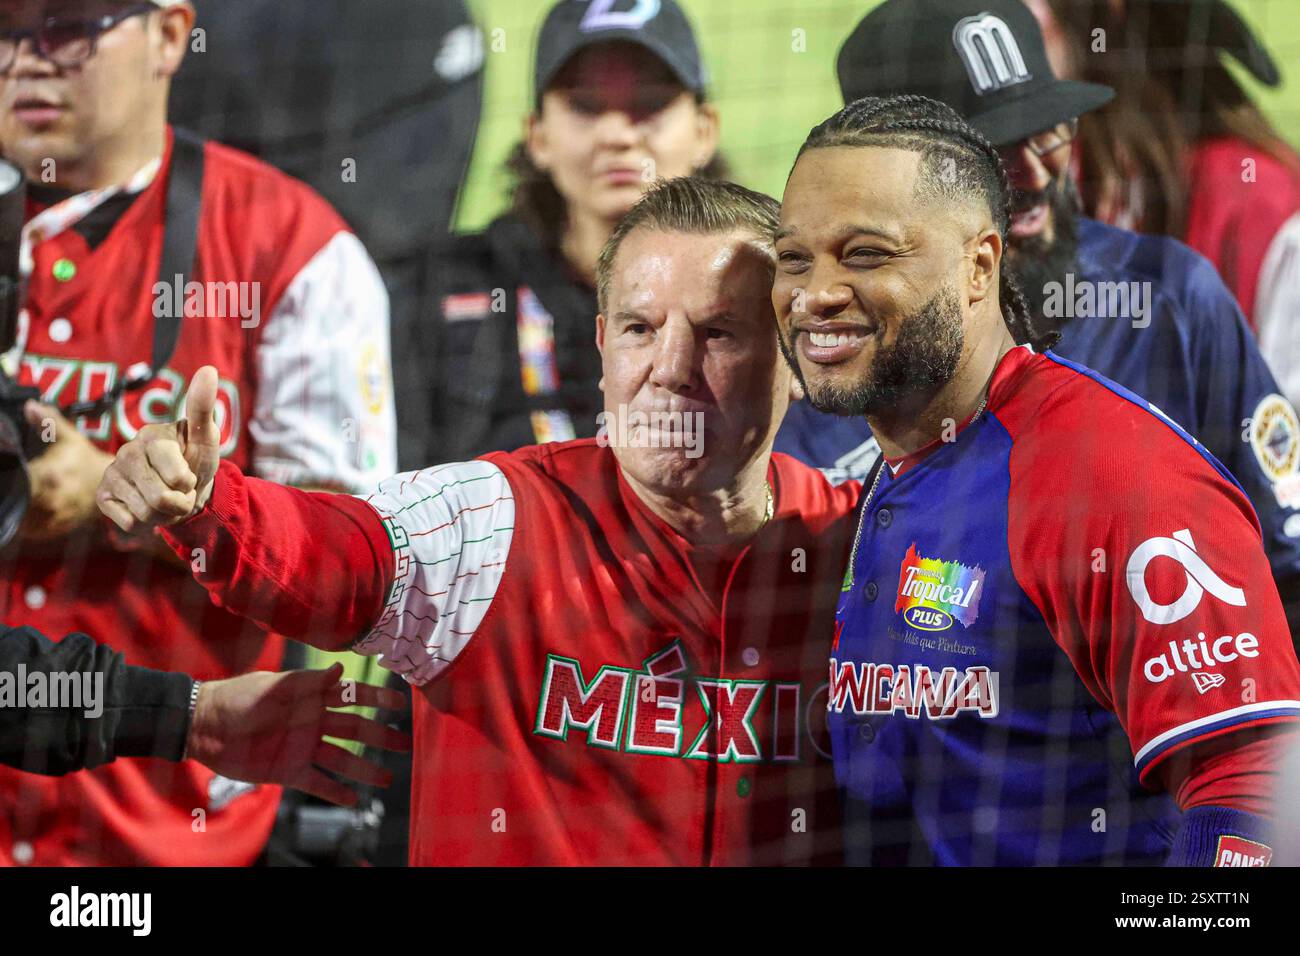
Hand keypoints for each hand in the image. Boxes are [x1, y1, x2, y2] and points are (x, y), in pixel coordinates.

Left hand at [19, 401, 113, 541]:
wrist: (114, 488)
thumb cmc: (86, 460)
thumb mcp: (70, 438)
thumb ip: (49, 421)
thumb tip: (30, 405)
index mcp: (51, 475)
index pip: (18, 480)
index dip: (7, 477)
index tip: (5, 469)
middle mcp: (52, 499)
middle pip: (16, 500)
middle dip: (11, 492)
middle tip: (8, 483)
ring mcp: (53, 517)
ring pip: (20, 517)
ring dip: (16, 507)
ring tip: (18, 494)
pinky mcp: (54, 530)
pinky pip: (29, 528)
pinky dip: (23, 520)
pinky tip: (25, 508)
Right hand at [97, 365, 221, 533]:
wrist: (184, 491)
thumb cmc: (196, 462)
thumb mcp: (206, 438)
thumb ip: (203, 407)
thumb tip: (208, 369)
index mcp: (151, 435)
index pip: (177, 476)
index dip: (189, 483)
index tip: (189, 474)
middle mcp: (126, 451)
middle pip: (159, 498)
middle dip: (178, 502)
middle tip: (179, 491)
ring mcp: (112, 473)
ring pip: (145, 513)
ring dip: (164, 514)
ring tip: (166, 499)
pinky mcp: (103, 496)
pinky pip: (129, 522)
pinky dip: (145, 523)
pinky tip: (146, 507)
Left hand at [185, 663, 410, 807]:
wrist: (205, 725)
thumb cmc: (240, 697)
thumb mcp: (275, 685)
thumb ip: (309, 681)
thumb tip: (342, 668)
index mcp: (312, 696)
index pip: (353, 695)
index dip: (377, 699)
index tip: (400, 706)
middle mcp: (313, 721)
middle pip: (354, 730)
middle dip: (380, 736)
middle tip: (403, 745)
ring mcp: (303, 747)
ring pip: (341, 759)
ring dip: (364, 768)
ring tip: (386, 779)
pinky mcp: (288, 770)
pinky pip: (317, 782)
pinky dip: (334, 792)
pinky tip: (353, 800)